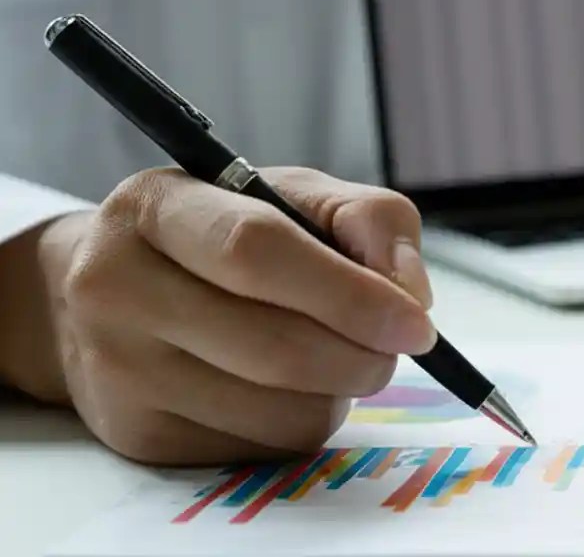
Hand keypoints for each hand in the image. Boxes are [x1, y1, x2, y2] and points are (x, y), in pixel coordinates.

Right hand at [0, 167, 432, 464]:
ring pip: (278, 411)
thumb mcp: (291, 195)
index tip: (416, 322)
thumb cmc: (221, 233)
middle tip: (397, 345)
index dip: (350, 294)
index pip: (256, 253)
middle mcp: (117, 288)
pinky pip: (263, 447)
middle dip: (362, 354)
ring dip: (339, 390)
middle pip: (275, 346)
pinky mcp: (140, 435)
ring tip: (333, 353)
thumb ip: (367, 219)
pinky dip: (303, 420)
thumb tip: (410, 293)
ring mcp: (121, 370)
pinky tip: (287, 386)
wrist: (107, 294)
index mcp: (156, 208)